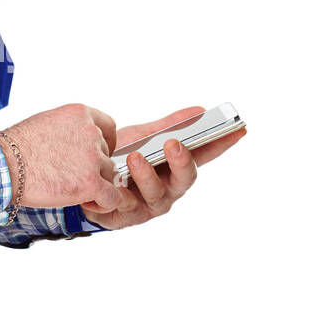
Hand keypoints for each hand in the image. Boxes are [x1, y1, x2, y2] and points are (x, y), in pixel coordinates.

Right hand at [0, 103, 122, 213]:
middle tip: (72, 176)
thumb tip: (77, 142)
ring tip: (74, 191)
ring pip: (108, 174)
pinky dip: (104, 203)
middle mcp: (90, 132)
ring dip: (95, 184)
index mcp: (80, 114)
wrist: (4, 165)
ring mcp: (92, 158)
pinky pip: (111, 196)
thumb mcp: (47, 122)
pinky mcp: (90, 183)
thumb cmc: (16, 147)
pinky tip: (89, 203)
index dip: (106, 142)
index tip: (97, 153)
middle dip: (93, 166)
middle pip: (106, 153)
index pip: (109, 127)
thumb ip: (70, 129)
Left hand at [79, 105, 246, 230]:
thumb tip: (199, 110)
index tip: (238, 128)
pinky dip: (118, 192)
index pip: (205, 155)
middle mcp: (168, 189)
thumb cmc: (121, 160)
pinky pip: (123, 205)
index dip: (222, 144)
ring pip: (154, 192)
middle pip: (185, 178)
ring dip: (146, 175)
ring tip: (135, 158)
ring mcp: (148, 205)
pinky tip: (113, 182)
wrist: (86, 180)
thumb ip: (168, 126)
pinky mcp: (125, 216)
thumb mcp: (143, 139)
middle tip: (174, 143)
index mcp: (176, 168)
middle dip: (182, 161)